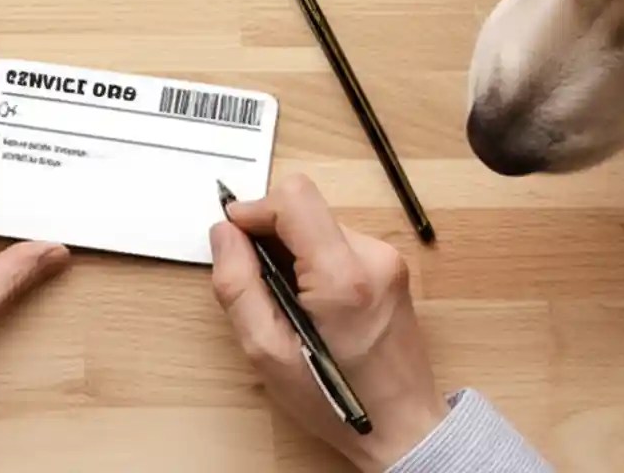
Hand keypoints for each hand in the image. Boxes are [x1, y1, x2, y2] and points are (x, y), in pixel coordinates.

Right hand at [210, 174, 446, 470]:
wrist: (400, 424)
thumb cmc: (336, 399)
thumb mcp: (267, 352)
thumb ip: (238, 286)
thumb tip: (224, 234)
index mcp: (343, 277)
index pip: (294, 198)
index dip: (255, 210)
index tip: (234, 237)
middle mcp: (372, 257)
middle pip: (305, 210)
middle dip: (271, 236)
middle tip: (260, 284)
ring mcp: (386, 259)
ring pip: (319, 225)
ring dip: (292, 252)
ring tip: (289, 302)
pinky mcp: (390, 266)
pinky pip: (337, 243)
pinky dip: (314, 262)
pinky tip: (313, 303)